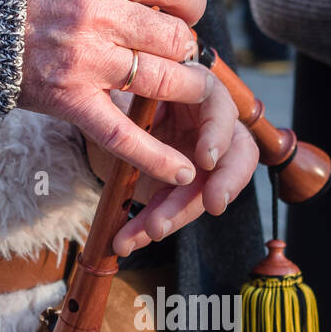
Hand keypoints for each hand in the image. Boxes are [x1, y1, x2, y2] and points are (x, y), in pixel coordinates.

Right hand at [19, 0, 211, 185]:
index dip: (191, 3)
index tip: (185, 12)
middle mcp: (98, 14)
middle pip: (174, 38)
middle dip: (185, 47)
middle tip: (178, 53)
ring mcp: (85, 61)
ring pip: (162, 81)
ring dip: (186, 88)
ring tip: (191, 91)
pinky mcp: (68, 99)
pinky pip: (121, 133)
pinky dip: (154, 156)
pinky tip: (182, 168)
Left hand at [84, 78, 260, 255]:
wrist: (95, 116)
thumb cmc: (113, 97)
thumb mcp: (118, 100)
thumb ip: (134, 113)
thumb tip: (142, 134)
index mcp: (196, 90)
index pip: (222, 111)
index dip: (218, 135)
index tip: (205, 159)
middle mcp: (208, 127)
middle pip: (235, 158)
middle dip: (224, 185)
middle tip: (211, 206)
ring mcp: (198, 161)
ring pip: (202, 193)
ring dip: (175, 215)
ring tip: (146, 232)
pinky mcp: (181, 189)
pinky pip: (173, 211)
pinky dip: (148, 227)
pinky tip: (126, 241)